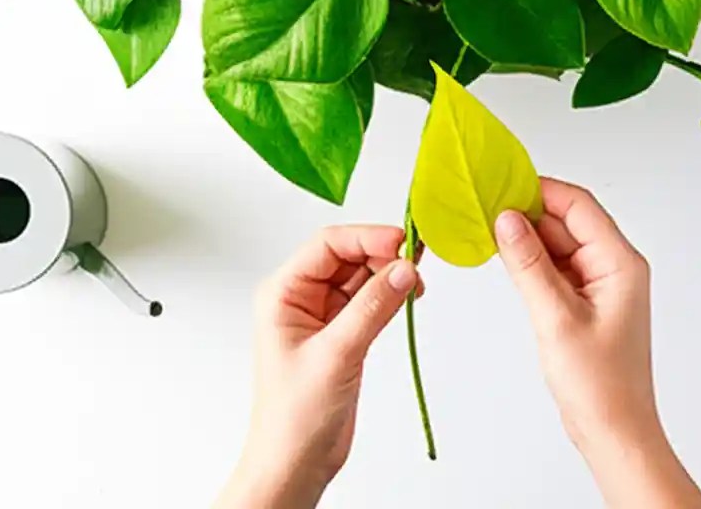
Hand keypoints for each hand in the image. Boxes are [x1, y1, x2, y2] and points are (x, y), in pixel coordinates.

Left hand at [216, 226, 420, 508]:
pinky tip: (408, 298)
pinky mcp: (343, 333)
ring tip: (417, 283)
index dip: (367, 237)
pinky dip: (391, 296)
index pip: (328, 245)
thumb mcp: (336, 354)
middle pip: (348, 255)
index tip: (403, 243)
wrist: (296, 462)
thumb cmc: (294, 417)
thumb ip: (372, 308)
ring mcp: (323, 315)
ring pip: (363, 276)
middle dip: (383, 254)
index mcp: (282, 294)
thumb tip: (404, 270)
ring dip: (390, 275)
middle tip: (418, 264)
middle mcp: (301, 298)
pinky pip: (370, 300)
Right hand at [495, 178, 700, 508]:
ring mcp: (600, 285)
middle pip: (567, 221)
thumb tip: (507, 220)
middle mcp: (614, 268)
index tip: (501, 185)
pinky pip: (556, 268)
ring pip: (559, 245)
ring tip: (487, 232)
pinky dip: (531, 262)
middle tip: (484, 208)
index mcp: (620, 263)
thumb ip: (529, 265)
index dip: (540, 190)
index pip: (579, 206)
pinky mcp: (585, 303)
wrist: (615, 432)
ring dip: (526, 238)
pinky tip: (505, 260)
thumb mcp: (556, 318)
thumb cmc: (600, 385)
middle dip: (527, 213)